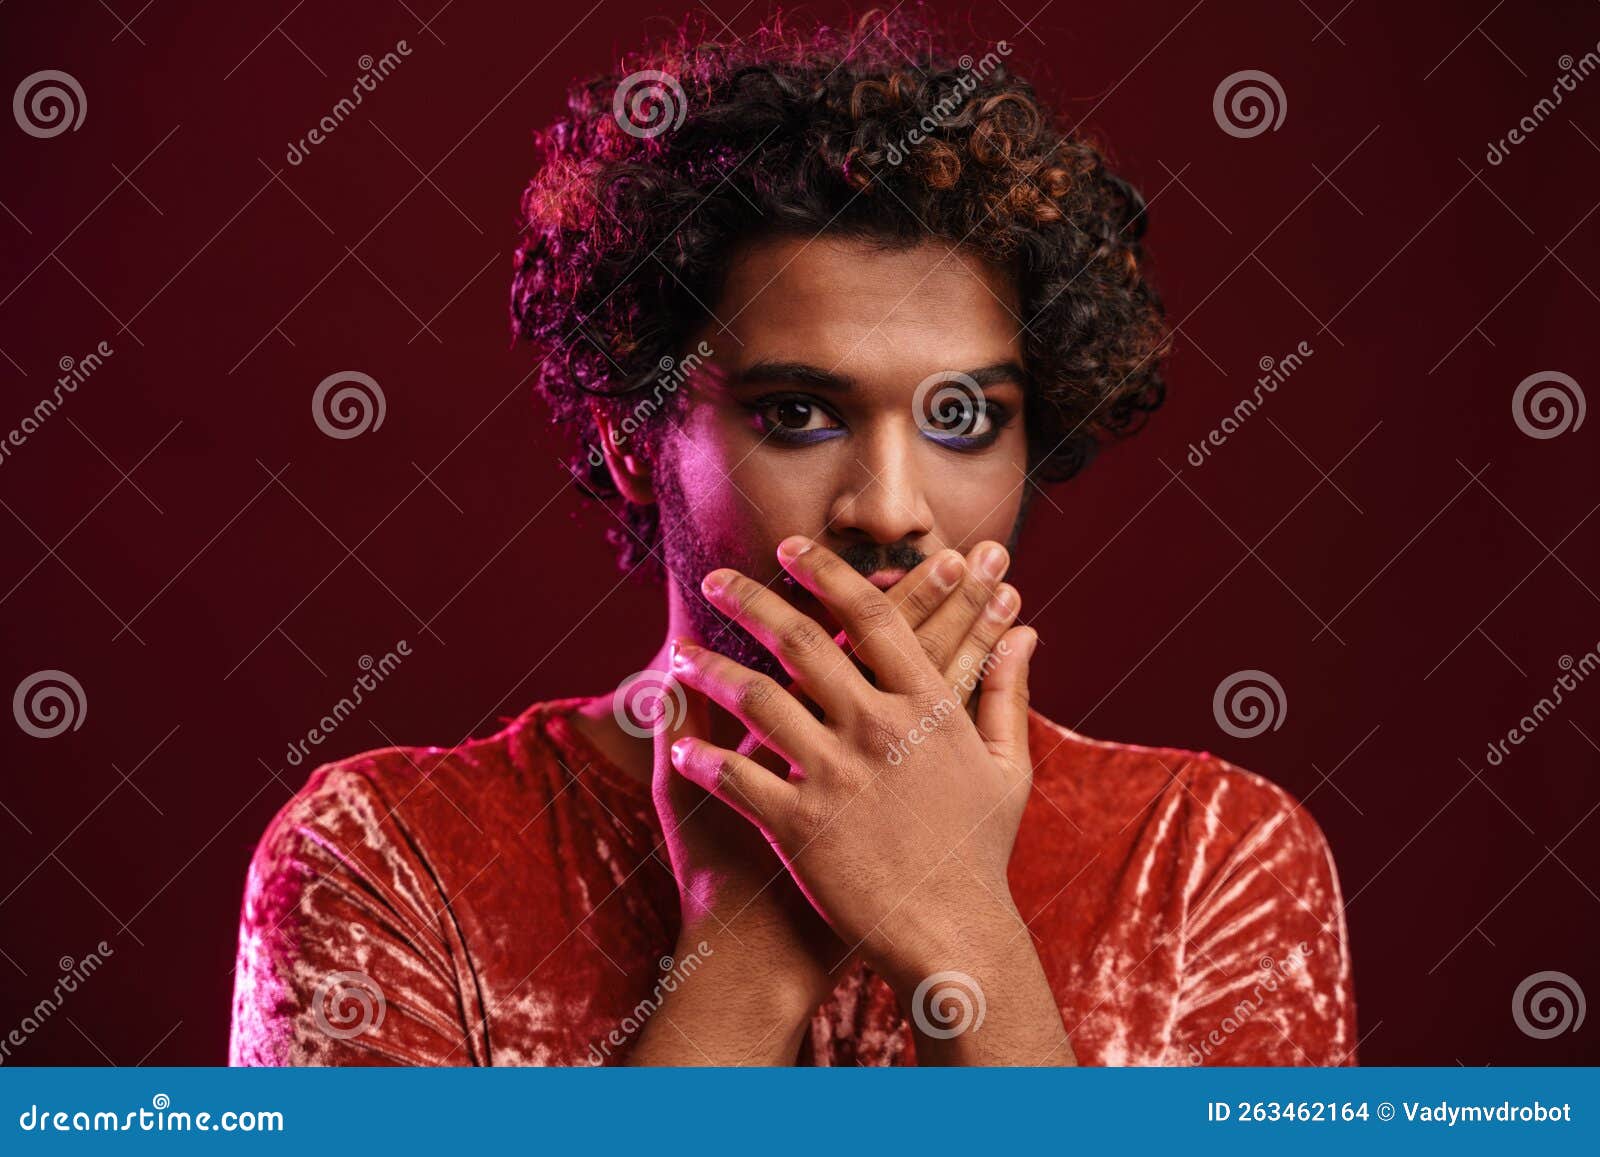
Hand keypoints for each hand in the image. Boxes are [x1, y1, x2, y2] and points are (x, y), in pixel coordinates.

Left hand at [665, 536, 1037, 992]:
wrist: (955, 940)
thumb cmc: (980, 854)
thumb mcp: (1007, 768)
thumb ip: (1006, 692)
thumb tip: (1025, 633)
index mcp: (928, 708)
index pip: (872, 616)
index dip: (828, 574)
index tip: (790, 549)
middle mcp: (878, 730)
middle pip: (801, 642)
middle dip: (750, 602)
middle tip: (713, 580)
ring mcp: (836, 777)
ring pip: (758, 700)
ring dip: (711, 670)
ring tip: (680, 656)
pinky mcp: (801, 828)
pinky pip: (736, 779)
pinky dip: (702, 757)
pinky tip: (680, 741)